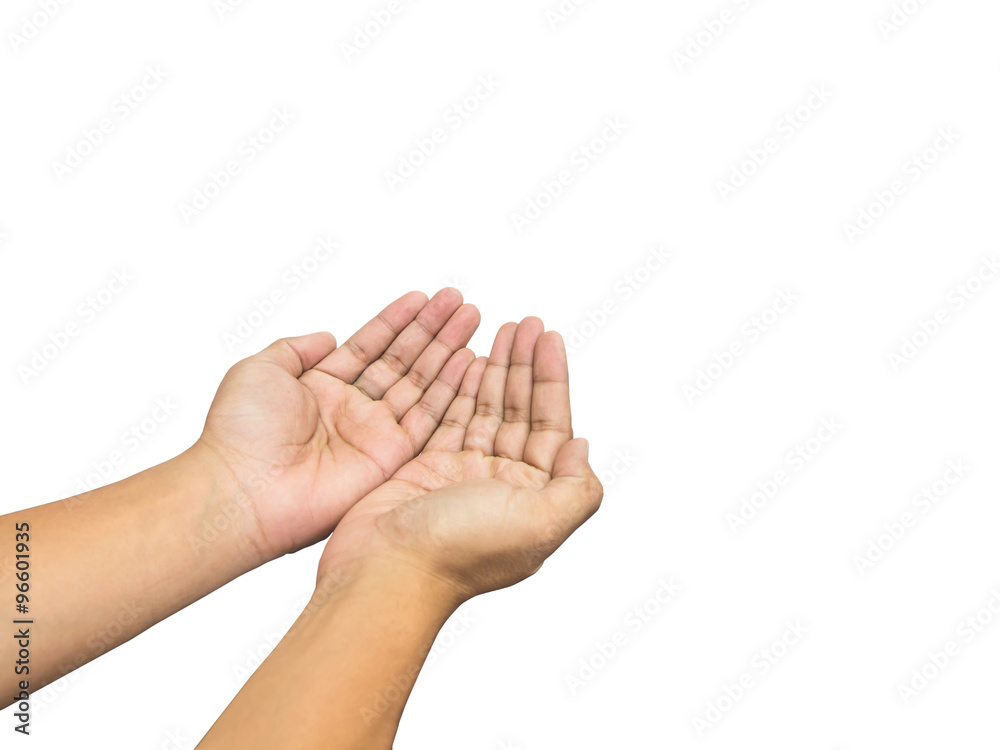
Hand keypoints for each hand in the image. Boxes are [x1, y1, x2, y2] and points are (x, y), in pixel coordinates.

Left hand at [196, 289, 480, 560]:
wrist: (245, 488)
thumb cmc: (241, 433)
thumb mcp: (260, 370)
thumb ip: (296, 348)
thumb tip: (327, 336)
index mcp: (323, 388)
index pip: (371, 346)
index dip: (398, 321)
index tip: (422, 297)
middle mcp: (353, 410)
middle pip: (404, 361)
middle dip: (433, 329)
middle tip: (459, 301)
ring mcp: (375, 434)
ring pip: (422, 383)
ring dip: (449, 351)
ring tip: (472, 317)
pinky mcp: (392, 459)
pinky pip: (430, 418)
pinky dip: (451, 390)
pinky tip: (468, 360)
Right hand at [318, 317, 602, 599]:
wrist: (387, 571)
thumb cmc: (460, 552)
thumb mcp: (541, 522)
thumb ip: (576, 488)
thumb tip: (582, 446)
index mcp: (535, 497)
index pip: (552, 425)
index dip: (552, 379)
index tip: (549, 339)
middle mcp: (502, 484)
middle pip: (521, 411)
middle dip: (524, 366)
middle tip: (526, 324)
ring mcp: (463, 475)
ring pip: (486, 410)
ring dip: (496, 370)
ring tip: (502, 330)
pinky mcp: (426, 468)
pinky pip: (449, 418)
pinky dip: (460, 389)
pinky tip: (468, 361)